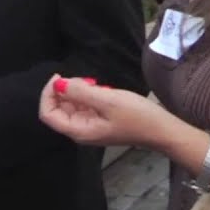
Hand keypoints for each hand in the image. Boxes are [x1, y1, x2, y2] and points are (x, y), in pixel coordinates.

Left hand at [38, 75, 172, 148]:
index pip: (47, 114)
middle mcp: (80, 131)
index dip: (47, 94)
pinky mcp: (98, 121)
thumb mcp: (107, 100)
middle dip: (65, 91)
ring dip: (77, 91)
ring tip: (95, 84)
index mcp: (78, 131)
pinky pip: (83, 106)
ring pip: (70, 105)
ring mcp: (89, 126)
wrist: (162, 129)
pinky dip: (87, 95)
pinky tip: (100, 89)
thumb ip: (80, 92)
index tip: (59, 77)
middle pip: (57, 109)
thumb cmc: (136, 116)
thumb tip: (58, 85)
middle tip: (85, 80)